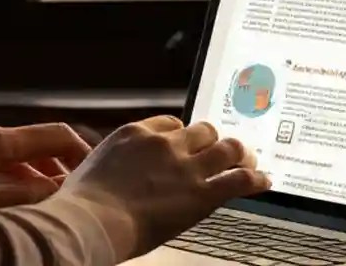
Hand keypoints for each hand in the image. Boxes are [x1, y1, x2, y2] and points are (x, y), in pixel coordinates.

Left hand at [0, 123, 91, 207]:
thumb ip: (27, 198)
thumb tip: (65, 191)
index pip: (57, 135)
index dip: (85, 153)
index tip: (104, 175)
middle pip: (43, 151)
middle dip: (67, 171)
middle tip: (88, 197)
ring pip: (25, 167)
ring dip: (45, 185)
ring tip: (62, 210)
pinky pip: (6, 178)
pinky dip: (23, 192)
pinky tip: (27, 214)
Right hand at [56, 116, 269, 259]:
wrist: (91, 222)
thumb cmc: (82, 205)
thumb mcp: (92, 167)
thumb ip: (115, 162)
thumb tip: (118, 170)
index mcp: (136, 133)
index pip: (171, 124)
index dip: (182, 135)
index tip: (187, 143)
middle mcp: (165, 144)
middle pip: (203, 131)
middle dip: (212, 142)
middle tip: (220, 151)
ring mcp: (186, 167)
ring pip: (226, 148)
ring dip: (238, 154)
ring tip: (247, 159)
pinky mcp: (201, 193)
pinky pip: (238, 179)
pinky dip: (254, 178)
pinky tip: (263, 180)